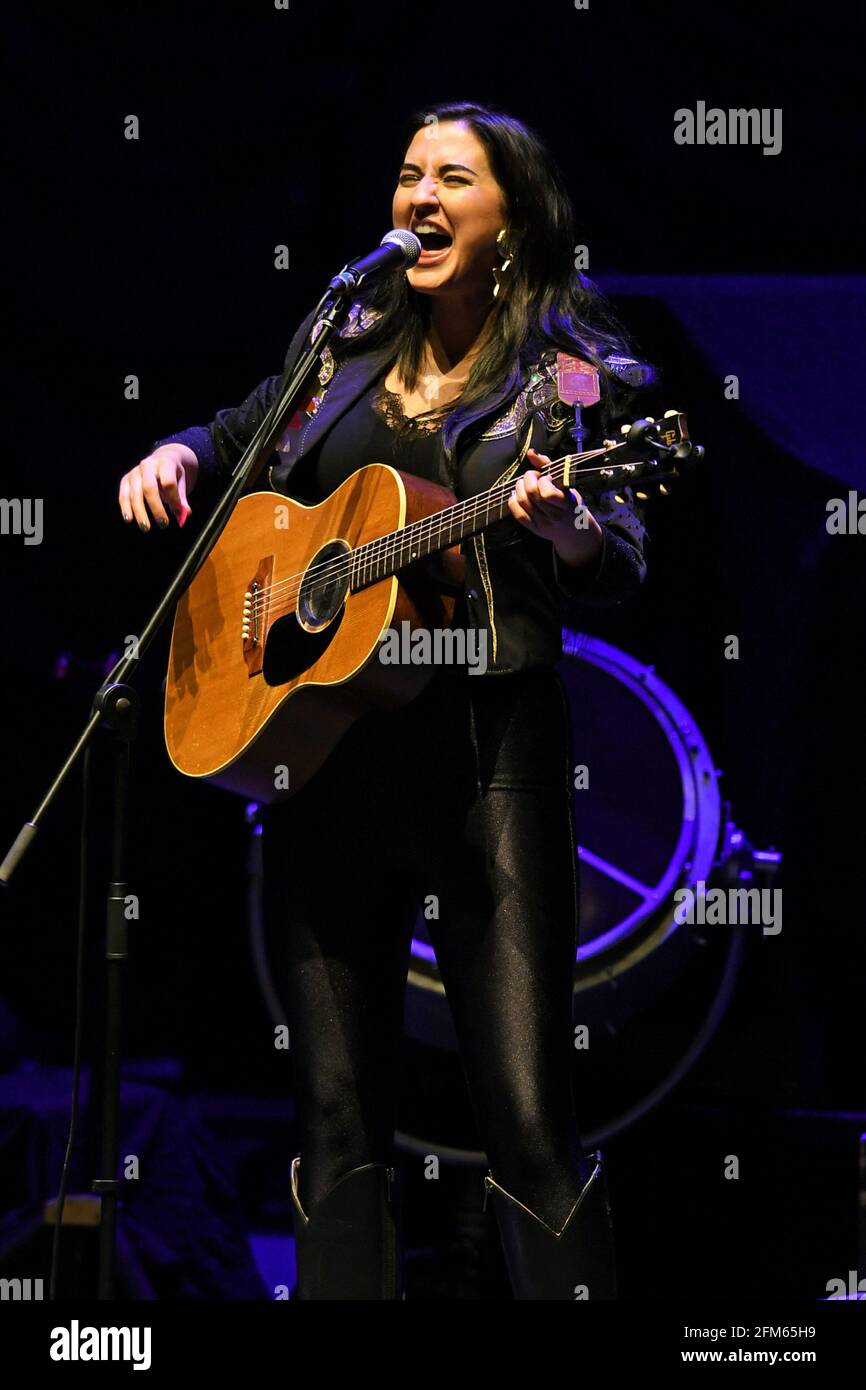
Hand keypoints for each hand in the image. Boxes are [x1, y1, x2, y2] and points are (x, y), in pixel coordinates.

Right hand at [118, 443, 197, 532]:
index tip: (177, 512)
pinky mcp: (126, 479)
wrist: (163, 458)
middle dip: (156, 508)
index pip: (168, 482)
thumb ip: (182, 498)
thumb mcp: (181, 482)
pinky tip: (129, 519)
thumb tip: (185, 514)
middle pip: (149, 488)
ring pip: (135, 493)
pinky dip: (125, 508)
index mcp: (165, 463)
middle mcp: (148, 465)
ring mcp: (135, 472)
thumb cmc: (174, 474)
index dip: (173, 498)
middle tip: (163, 524)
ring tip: (146, 528)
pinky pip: (124, 494)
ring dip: (140, 512)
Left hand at [507, 449, 602, 566]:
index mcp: (566, 503)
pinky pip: (518, 514)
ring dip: (519, 488)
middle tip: (532, 477)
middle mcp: (555, 516)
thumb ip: (549, 466)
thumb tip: (531, 452)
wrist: (575, 531)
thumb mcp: (566, 484)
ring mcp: (544, 524)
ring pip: (522, 502)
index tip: (546, 477)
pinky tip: (517, 496)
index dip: (543, 480)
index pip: (548, 493)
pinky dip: (513, 502)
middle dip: (528, 479)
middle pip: (531, 494)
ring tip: (524, 485)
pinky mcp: (535, 529)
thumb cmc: (570, 504)